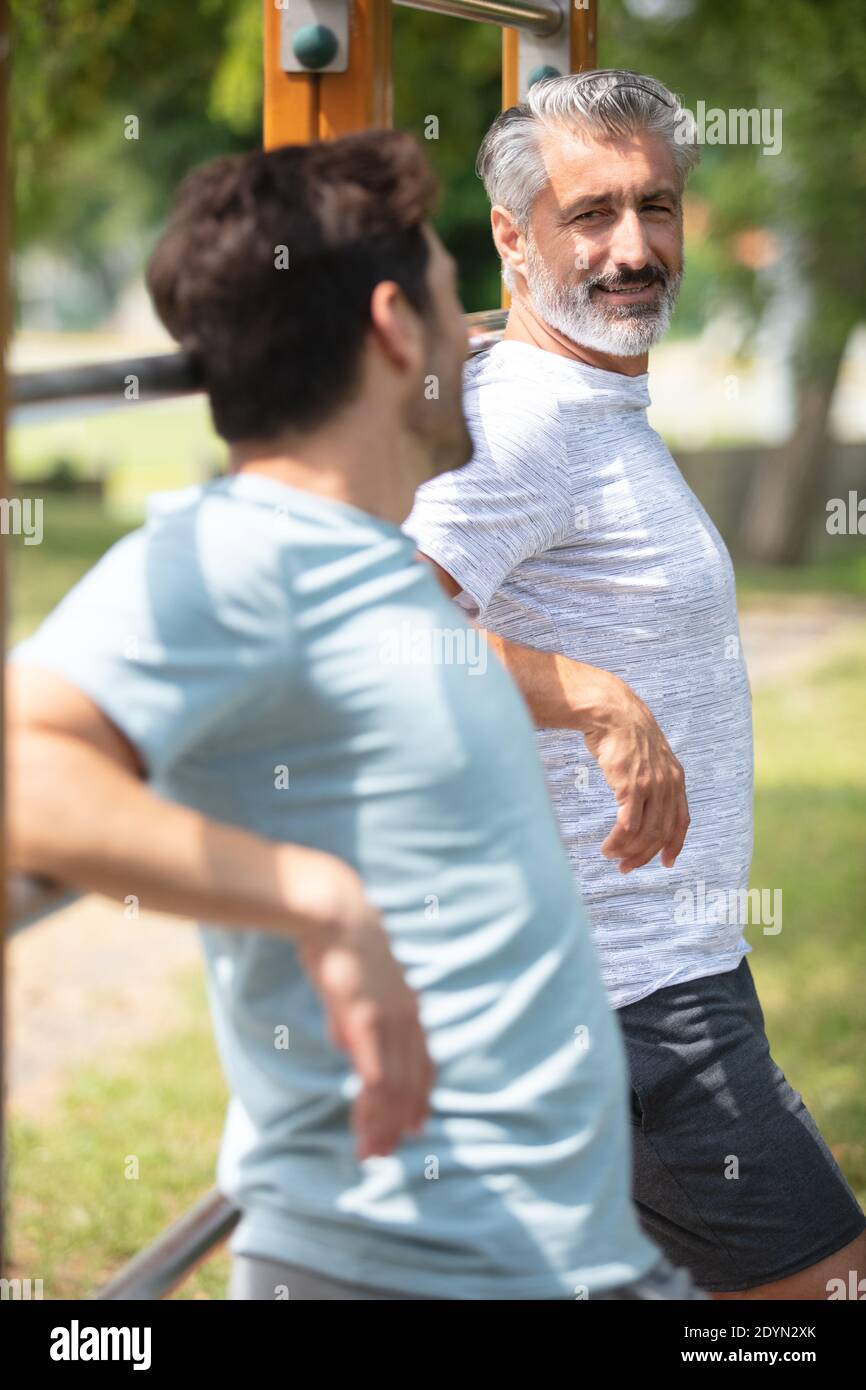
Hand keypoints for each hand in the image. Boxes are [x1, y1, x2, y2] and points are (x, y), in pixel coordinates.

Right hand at [287, 851, 435, 1160]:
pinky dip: (373, 1105)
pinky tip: (367, 1125)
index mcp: (410, 1006)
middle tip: (384, 1153)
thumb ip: (351, 1018)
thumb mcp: (350, 986)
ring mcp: (389, 1018)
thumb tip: (345, 1043)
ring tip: (372, 1152)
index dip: (419, 1097)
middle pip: (411, 1081)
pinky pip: (375, 1074)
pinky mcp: (366, 1020)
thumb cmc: (337, 942)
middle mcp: (408, 1016)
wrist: (334, 910)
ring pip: (394, 1086)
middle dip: (399, 1122)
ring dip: (383, 1123)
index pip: (423, 1062)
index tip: (413, 1126)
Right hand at [582, 675, 689, 873]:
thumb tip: (642, 799)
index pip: (682, 820)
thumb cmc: (624, 734)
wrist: (613, 713)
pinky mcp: (631, 786)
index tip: (667, 862)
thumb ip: (653, 778)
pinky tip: (607, 847)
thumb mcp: (649, 756)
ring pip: (645, 833)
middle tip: (626, 868)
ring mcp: (651, 786)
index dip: (675, 844)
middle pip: (661, 832)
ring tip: (612, 857)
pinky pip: (627, 825)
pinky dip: (618, 841)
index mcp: (676, 779)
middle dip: (645, 855)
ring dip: (628, 851)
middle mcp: (668, 785)